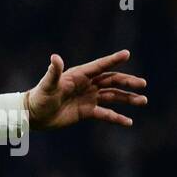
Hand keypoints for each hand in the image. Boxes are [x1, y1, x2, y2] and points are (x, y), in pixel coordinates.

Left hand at [24, 50, 146, 130]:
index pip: (99, 66)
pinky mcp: (87, 111)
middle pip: (112, 81)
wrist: (33, 115)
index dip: (112, 60)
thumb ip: (53, 72)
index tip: (126, 54)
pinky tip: (129, 122)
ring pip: (113, 96)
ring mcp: (89, 98)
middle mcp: (87, 84)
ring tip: (143, 101)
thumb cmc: (39, 97)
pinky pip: (105, 114)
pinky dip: (117, 118)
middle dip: (127, 82)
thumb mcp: (47, 85)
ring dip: (128, 98)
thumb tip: (54, 57)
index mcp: (79, 75)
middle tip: (142, 84)